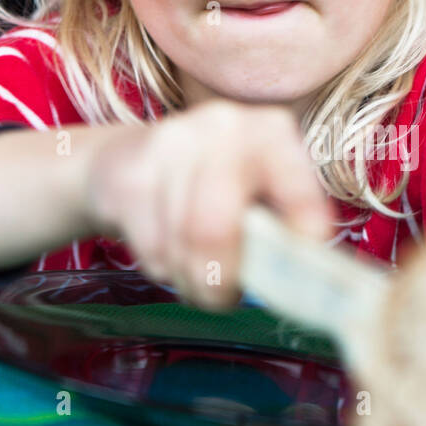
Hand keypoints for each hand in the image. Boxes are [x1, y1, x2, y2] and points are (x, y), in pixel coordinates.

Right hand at [83, 99, 332, 307]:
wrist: (125, 158)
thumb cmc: (211, 185)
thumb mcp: (257, 190)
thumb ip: (279, 224)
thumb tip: (293, 274)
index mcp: (270, 131)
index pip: (296, 190)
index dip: (300, 236)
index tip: (294, 270)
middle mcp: (223, 128)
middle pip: (217, 227)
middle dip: (220, 278)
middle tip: (224, 297)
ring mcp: (171, 146)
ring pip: (182, 245)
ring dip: (192, 280)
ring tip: (198, 280)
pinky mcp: (129, 176)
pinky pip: (152, 248)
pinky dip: (164, 269)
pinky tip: (169, 254)